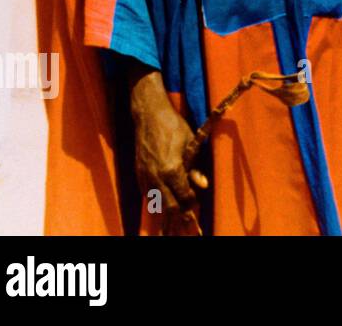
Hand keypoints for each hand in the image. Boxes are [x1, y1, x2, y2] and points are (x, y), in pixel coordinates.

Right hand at [128, 65, 207, 230]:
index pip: (183, 197)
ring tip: (173, 225)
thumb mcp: (191, 143)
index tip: (198, 212)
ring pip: (155, 203)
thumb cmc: (173, 125)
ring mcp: (144, 175)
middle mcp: (155, 176)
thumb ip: (195, 167)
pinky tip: (161, 206)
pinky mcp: (138, 173)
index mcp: (171, 169)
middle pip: (167, 206)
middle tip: (187, 228)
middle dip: (178, 218)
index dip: (192, 206)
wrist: (148, 114)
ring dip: (165, 213)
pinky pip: (148, 194)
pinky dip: (156, 202)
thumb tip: (203, 186)